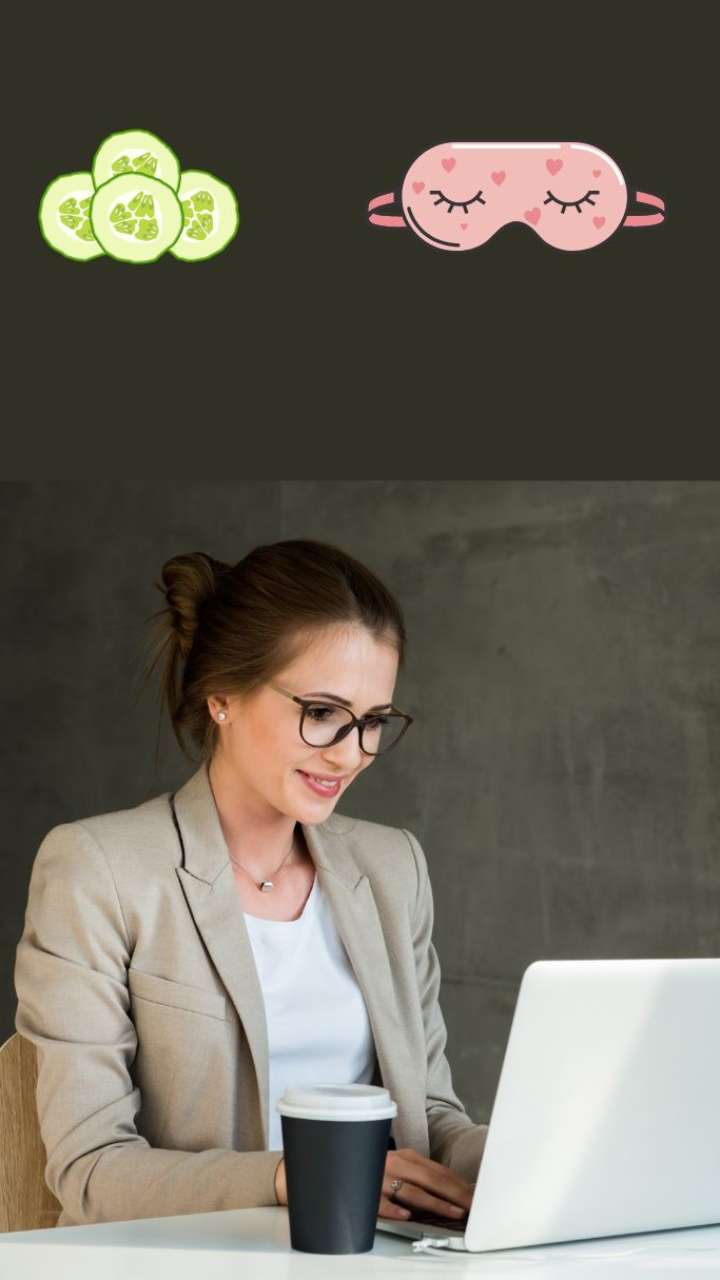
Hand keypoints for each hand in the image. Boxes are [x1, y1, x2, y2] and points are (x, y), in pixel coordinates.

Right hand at [274, 1148, 473, 1220]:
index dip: (458, 1184)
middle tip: (473, 1207)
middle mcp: (389, 1163)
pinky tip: (407, 1216)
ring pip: (410, 1191)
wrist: (314, 1168)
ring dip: (435, 1203)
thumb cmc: (357, 1169)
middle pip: (429, 1179)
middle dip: (455, 1194)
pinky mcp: (359, 1190)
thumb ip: (411, 1177)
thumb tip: (441, 1195)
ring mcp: (374, 1177)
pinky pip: (378, 1202)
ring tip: (453, 1213)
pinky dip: (393, 1209)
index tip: (476, 1196)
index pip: (436, 1171)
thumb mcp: (388, 1168)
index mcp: (400, 1157)